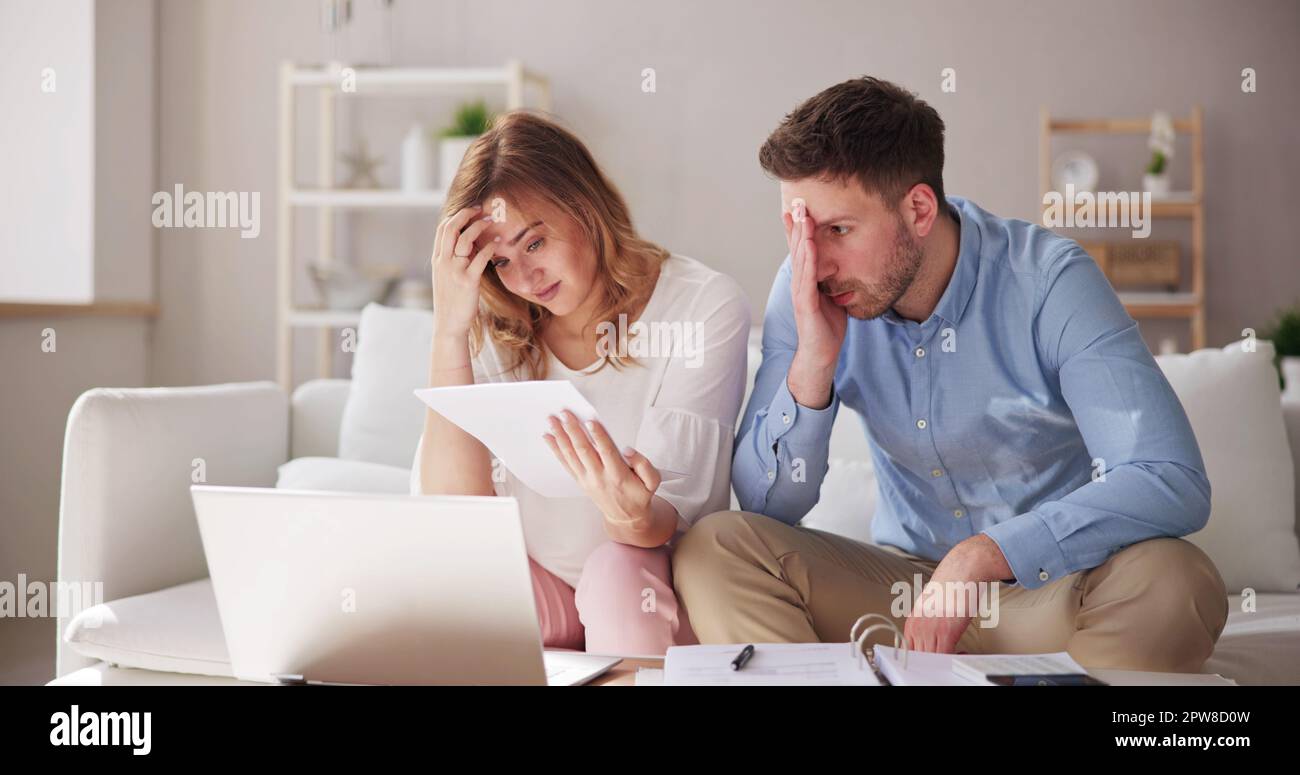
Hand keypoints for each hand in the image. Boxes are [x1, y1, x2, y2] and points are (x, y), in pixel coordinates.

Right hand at [431, 204, 495, 337]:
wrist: (448, 325)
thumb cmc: (451, 301)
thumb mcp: (446, 277)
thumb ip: (453, 260)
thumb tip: (469, 244)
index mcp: (437, 260)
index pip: (442, 229)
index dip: (456, 215)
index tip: (470, 210)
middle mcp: (443, 262)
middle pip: (451, 228)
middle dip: (466, 214)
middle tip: (480, 209)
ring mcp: (454, 270)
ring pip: (464, 239)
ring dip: (479, 227)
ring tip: (491, 222)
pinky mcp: (468, 281)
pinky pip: (479, 258)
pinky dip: (489, 247)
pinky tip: (497, 243)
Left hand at [543, 411, 660, 528]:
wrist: (625, 518)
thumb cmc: (639, 495)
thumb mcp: (652, 482)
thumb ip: (644, 464)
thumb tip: (628, 450)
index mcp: (618, 475)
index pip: (607, 452)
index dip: (599, 436)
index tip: (590, 421)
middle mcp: (599, 477)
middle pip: (584, 450)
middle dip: (573, 430)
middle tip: (565, 413)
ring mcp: (587, 479)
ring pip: (571, 455)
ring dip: (560, 436)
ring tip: (552, 420)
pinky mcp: (580, 480)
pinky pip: (565, 463)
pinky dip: (555, 449)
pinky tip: (548, 437)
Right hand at [783, 208, 846, 407]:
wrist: (820, 355)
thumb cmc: (827, 328)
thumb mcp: (834, 297)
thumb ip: (835, 280)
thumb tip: (848, 265)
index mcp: (807, 280)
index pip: (802, 250)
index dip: (799, 229)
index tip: (799, 207)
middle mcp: (800, 283)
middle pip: (797, 248)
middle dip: (796, 224)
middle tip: (796, 200)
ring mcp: (800, 292)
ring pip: (800, 258)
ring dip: (800, 236)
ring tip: (801, 215)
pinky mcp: (805, 304)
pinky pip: (807, 278)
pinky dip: (808, 260)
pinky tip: (810, 244)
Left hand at [903, 534, 1011, 652]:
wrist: (962, 570)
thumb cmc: (951, 588)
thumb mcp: (930, 607)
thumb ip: (927, 624)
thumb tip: (932, 639)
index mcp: (911, 622)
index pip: (908, 652)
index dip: (921, 661)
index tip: (933, 663)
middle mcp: (916, 627)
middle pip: (918, 658)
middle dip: (933, 664)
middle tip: (948, 662)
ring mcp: (929, 630)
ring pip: (931, 659)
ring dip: (945, 663)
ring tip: (958, 656)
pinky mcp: (946, 631)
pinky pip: (945, 656)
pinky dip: (954, 659)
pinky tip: (963, 653)